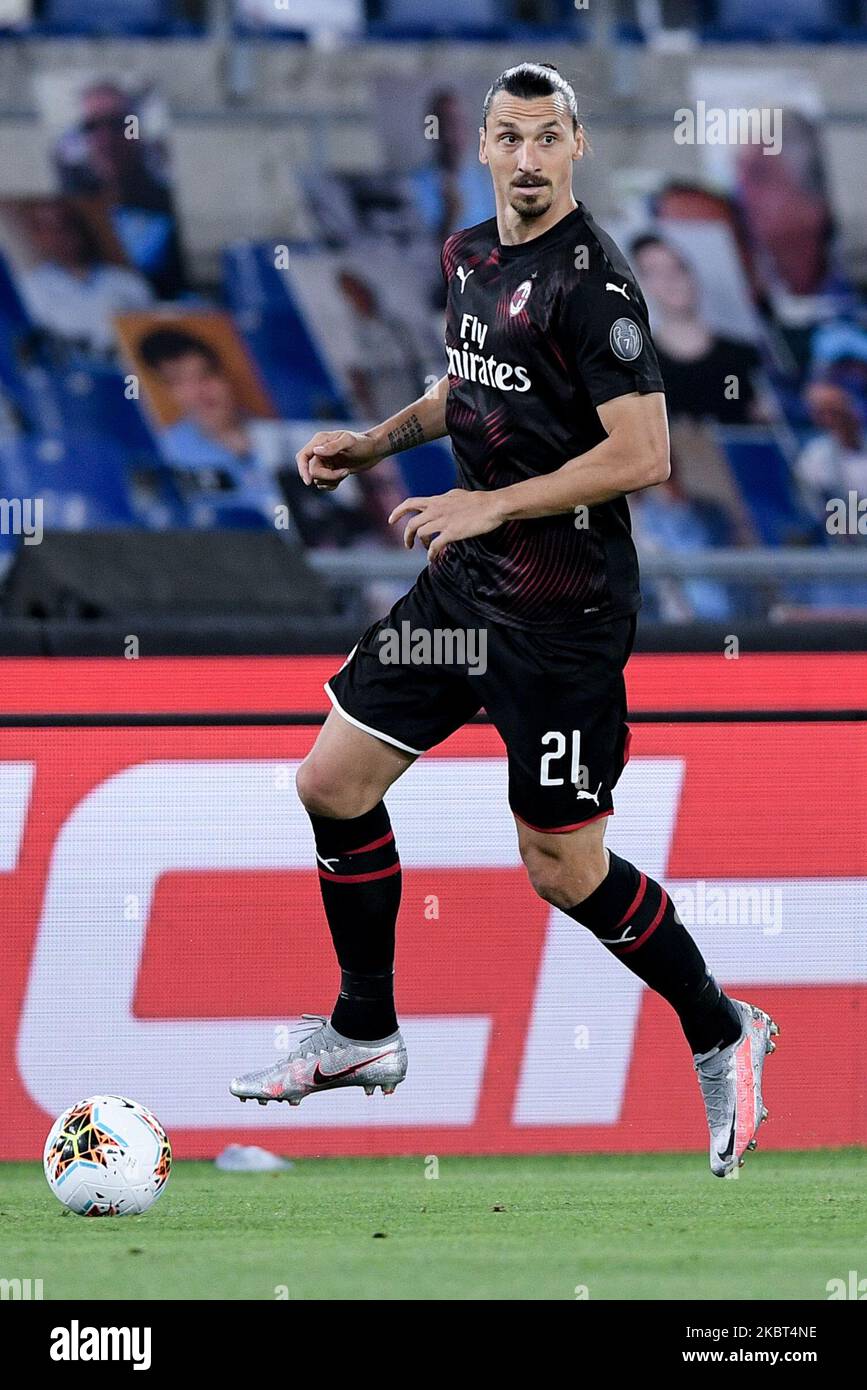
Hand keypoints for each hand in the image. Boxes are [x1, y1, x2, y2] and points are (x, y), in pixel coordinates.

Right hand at [295, 429, 382, 491]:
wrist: (374, 450)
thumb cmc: (363, 443)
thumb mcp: (349, 442)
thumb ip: (333, 446)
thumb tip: (316, 451)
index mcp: (320, 441)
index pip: (302, 456)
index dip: (302, 469)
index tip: (308, 481)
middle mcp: (319, 451)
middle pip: (312, 471)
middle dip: (327, 476)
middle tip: (345, 472)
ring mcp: (324, 461)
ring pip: (318, 479)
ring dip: (332, 480)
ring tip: (346, 472)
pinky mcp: (330, 470)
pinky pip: (324, 483)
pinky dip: (332, 484)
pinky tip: (344, 475)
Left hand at [389, 488, 504, 560]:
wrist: (492, 506)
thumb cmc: (478, 500)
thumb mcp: (456, 495)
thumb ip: (444, 499)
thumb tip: (440, 500)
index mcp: (437, 500)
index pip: (410, 503)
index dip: (397, 512)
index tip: (391, 521)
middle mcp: (436, 510)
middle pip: (412, 523)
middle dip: (406, 536)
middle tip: (408, 545)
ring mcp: (443, 521)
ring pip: (421, 534)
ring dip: (421, 545)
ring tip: (427, 550)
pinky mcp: (451, 533)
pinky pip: (435, 546)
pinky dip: (431, 553)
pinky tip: (432, 558)